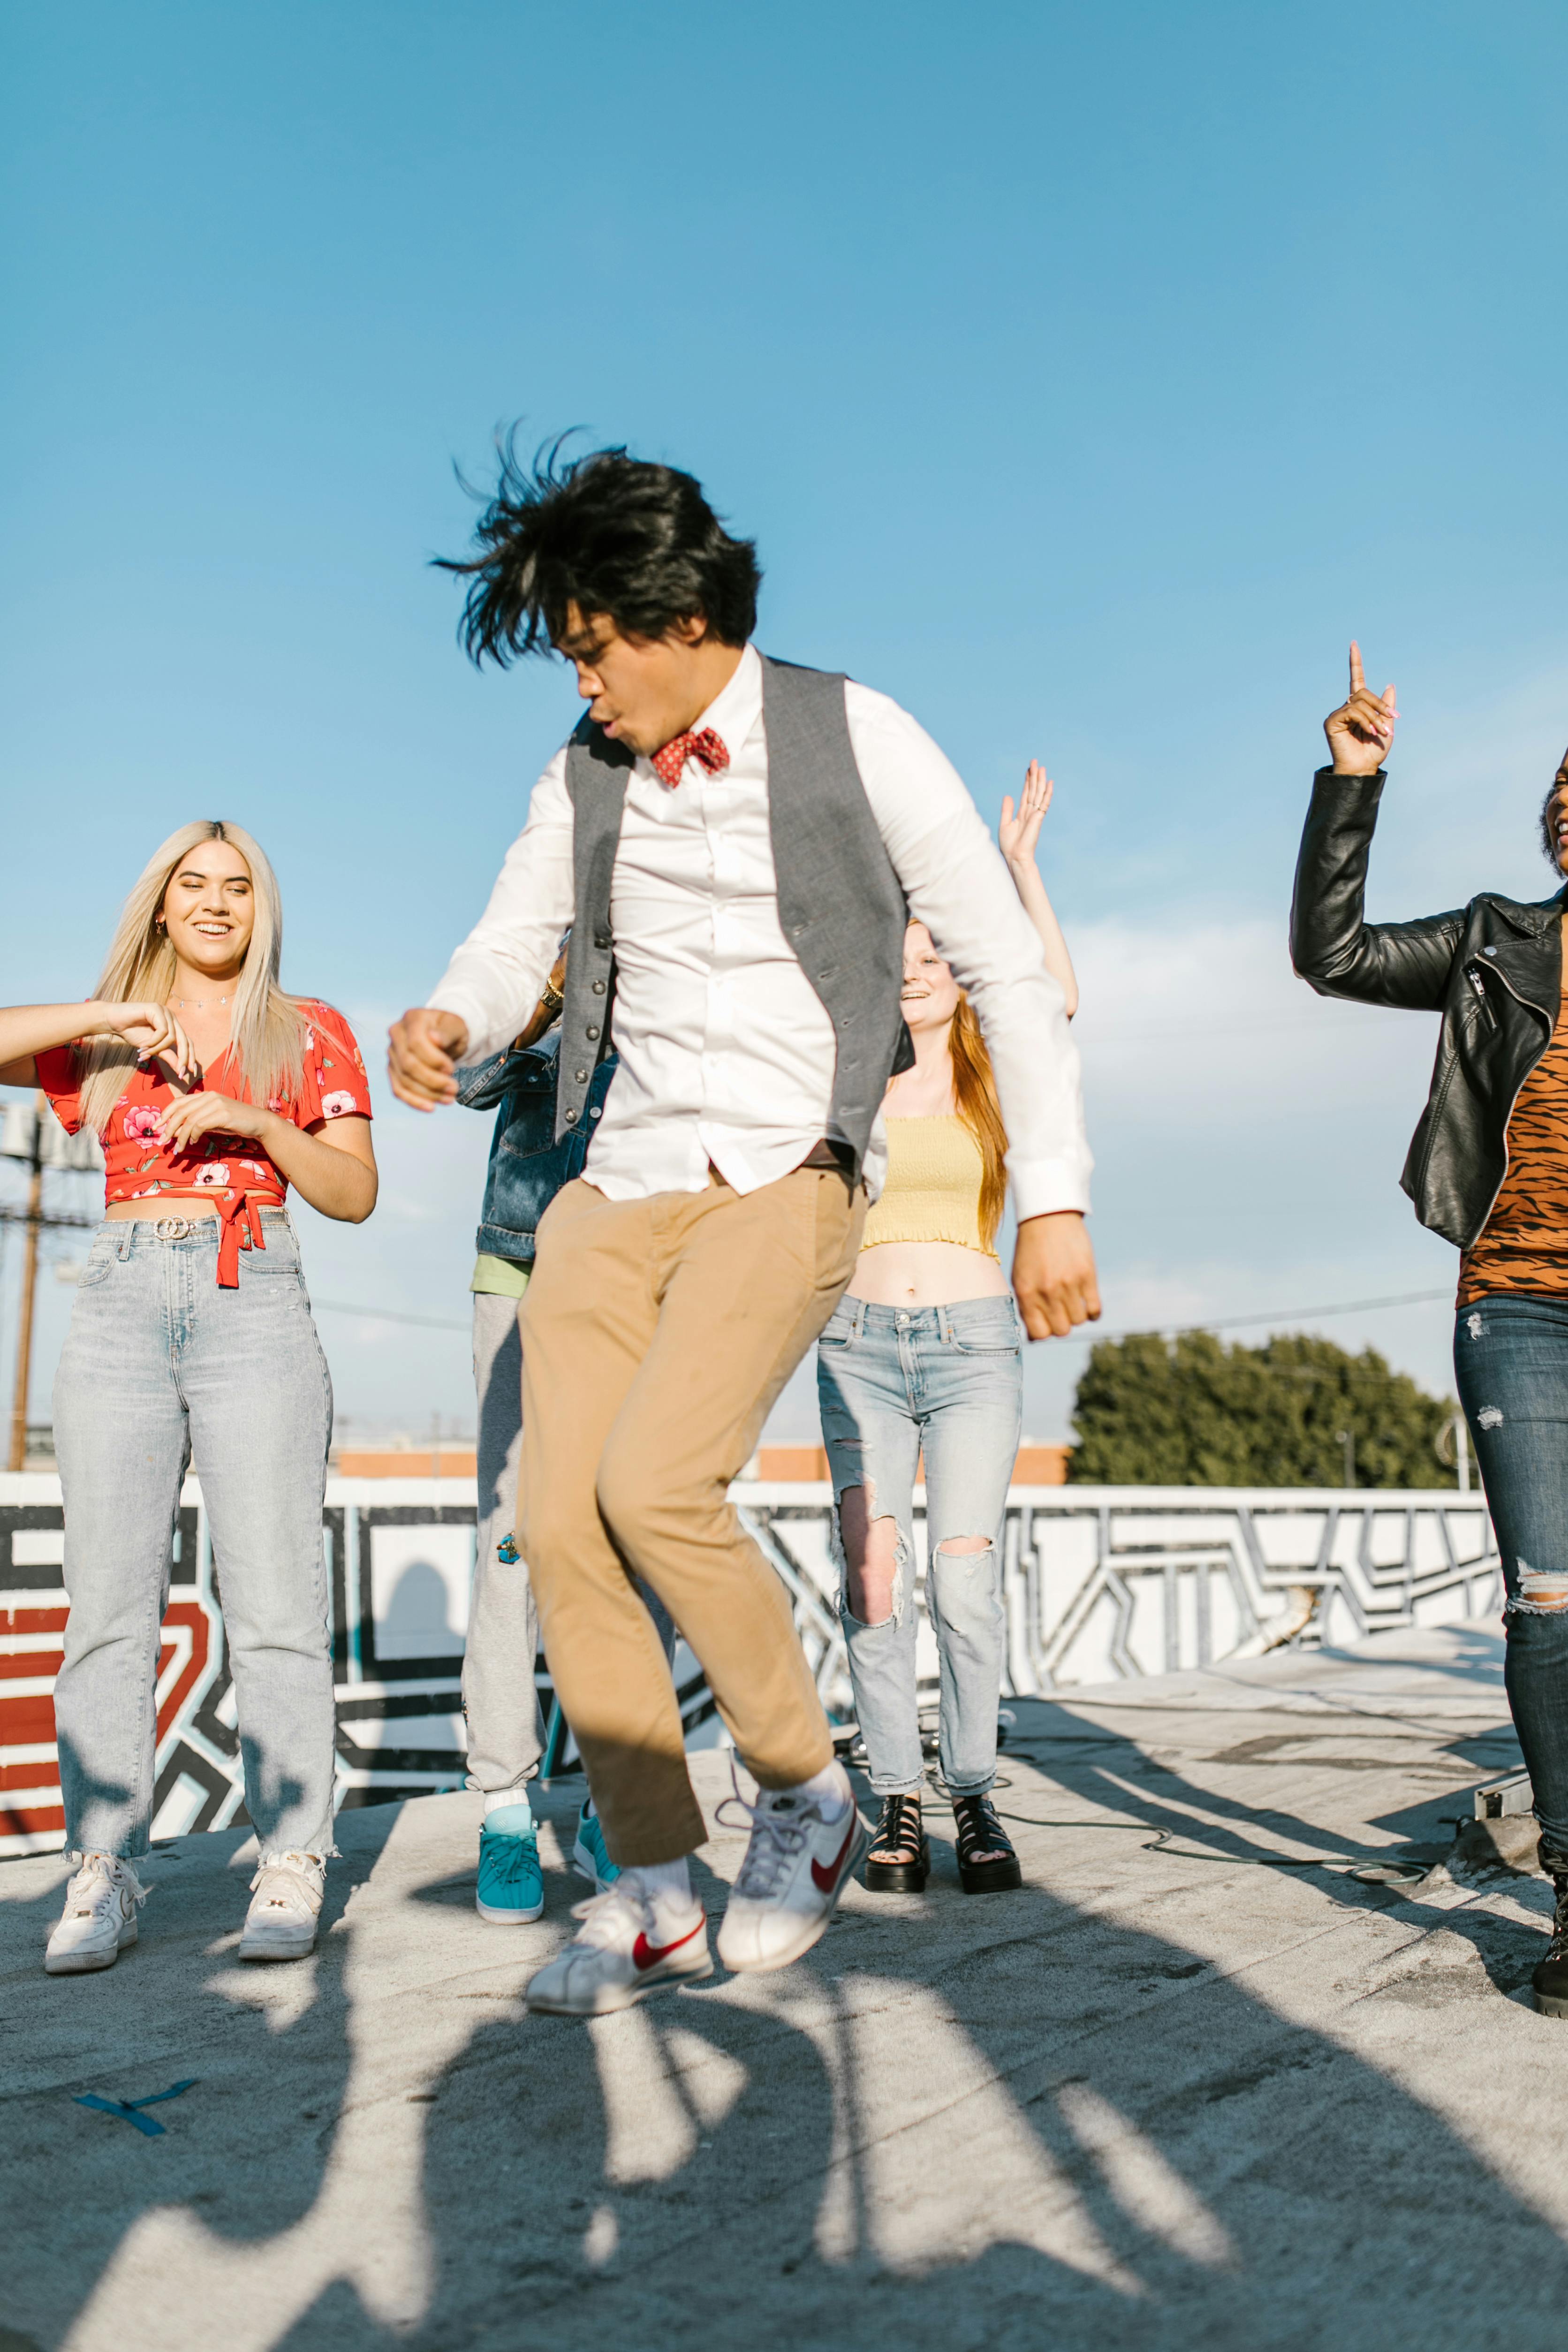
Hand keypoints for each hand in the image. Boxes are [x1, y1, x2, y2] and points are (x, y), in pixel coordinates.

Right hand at [95, 1001, 195, 1082]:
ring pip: (171, 1038)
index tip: (190, 1073)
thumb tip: (180, 1070)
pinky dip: (153, 1042)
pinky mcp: (157, 1009)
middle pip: (185, 1040)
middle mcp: (172, 1018)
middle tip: (180, 1072)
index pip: (187, 1042)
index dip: (190, 1057)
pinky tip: (142, 1046)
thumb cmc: (132, 1032)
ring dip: (157, 1049)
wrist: (113, 1021)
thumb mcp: (152, 1049)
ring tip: (144, 1054)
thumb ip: (167, 1056)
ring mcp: (165, 1012)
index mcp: (173, 1026)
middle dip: (183, 1058)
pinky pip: (162, 1031)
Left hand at [156, 1089, 271, 1152]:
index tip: (157, 1127)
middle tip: (162, 1141)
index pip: (179, 1102)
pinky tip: (194, 1142)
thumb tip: (174, 1133)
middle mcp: (209, 1096)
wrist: (259, 1123)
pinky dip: (194, 1135)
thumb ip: (194, 1124)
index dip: (165, 1114)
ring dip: (181, 1137)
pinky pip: (200, 1125)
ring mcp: (216, 1103)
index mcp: (205, 1095)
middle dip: (169, 1127)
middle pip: (180, 1111)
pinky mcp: (223, 1113)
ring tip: (179, 1149)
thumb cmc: (235, 1123)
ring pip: (189, 1120)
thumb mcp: (211, 1122)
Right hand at [387, 1007, 468, 1109]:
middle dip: (432, 1081)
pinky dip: (414, 1101)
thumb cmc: (451, 1030)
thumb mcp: (456, 1027)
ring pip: (404, 1080)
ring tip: (450, 1099)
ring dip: (428, 1093)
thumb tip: (434, 1038)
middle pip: (408, 1064)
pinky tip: (431, 1108)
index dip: (433, 1060)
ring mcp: (392, 1053)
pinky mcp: (393, 1070)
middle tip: (455, 1089)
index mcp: (412, 1018)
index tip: (452, 1069)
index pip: (415, 1044)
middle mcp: (396, 1034)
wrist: (445, 1036)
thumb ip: (447, 1032)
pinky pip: (398, 1089)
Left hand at [999, 761, 1053, 867]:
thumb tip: (1008, 795)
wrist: (1015, 857)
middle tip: (1035, 761)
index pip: (1025, 793)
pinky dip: (1047, 793)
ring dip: (1040, 780)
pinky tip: (1050, 783)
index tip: (1028, 769)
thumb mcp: (1005, 824)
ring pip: (1039, 793)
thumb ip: (1007, 809)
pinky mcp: (1038, 818)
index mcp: (1022, 813)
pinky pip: (1044, 802)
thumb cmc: (1010, 845)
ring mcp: (1035, 814)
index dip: (1027, 781)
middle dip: (1034, 776)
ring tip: (1041, 767)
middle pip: (1033, 790)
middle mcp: (1030, 812)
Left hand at [1012, 1211, 1100, 1339]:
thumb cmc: (1031, 1249)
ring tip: (1073, 1300)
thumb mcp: (1020, 1277)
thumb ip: (1026, 1306)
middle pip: (1062, 1330)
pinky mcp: (1087, 1275)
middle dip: (1062, 1324)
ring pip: (1079, 1321)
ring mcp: (1068, 1284)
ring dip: (1077, 1315)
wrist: (1047, 1216)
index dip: (1046, 1332)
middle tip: (1062, 1310)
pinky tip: (1088, 1302)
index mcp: (1026, 1293)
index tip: (1048, 1322)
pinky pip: (1095, 1309)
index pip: (1040, 1334)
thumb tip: (1035, 1338)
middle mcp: (1046, 1291)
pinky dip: (1093, 1312)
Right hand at [1323, 643, 1397, 775]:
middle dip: (1380, 705)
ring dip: (1375, 716)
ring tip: (1381, 731)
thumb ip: (1387, 705)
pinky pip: (1351, 711)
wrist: (1363, 768)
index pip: (1356, 679)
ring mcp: (1337, 714)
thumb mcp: (1387, 724)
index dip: (1355, 662)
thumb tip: (1389, 684)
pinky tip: (1369, 731)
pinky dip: (1364, 719)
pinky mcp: (1331, 722)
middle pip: (1363, 692)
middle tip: (1393, 720)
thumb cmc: (1373, 751)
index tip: (1353, 644)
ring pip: (1359, 702)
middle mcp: (1346, 707)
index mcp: (1358, 707)